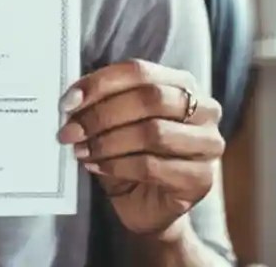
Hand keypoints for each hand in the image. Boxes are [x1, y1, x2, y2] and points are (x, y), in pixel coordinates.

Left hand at [56, 60, 223, 236]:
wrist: (146, 204)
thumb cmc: (130, 155)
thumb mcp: (114, 122)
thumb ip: (100, 103)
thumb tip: (72, 100)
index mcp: (183, 84)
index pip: (139, 71)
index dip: (100, 83)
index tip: (68, 102)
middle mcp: (204, 109)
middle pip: (149, 99)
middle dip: (102, 115)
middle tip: (70, 131)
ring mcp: (208, 144)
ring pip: (152, 132)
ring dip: (108, 142)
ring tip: (82, 151)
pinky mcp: (200, 179)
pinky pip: (152, 166)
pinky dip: (117, 165)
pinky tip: (98, 167)